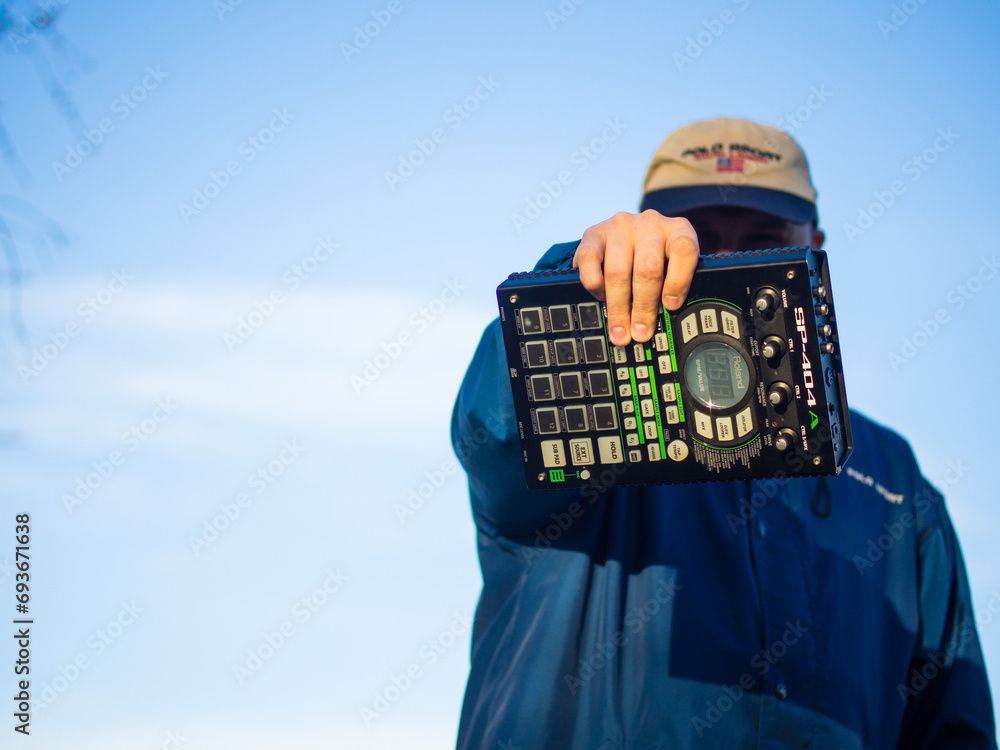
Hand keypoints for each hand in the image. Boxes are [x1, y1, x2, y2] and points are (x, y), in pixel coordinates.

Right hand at [572, 210, 699, 346]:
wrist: (623, 236)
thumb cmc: (652, 258)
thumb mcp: (671, 265)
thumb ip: (673, 286)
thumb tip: (664, 324)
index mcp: (677, 229)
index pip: (684, 250)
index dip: (678, 281)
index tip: (670, 307)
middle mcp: (650, 223)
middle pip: (647, 269)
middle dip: (643, 308)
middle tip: (640, 333)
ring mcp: (620, 226)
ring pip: (618, 272)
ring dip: (618, 306)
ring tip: (620, 330)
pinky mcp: (593, 234)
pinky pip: (589, 262)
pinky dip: (595, 286)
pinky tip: (602, 297)